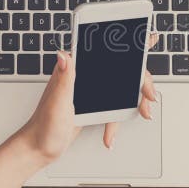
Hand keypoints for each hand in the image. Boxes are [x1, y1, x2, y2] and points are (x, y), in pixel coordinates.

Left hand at [18, 45, 158, 163]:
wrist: (39, 149)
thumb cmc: (43, 127)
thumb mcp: (56, 102)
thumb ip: (64, 78)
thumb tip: (65, 54)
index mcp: (75, 72)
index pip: (105, 52)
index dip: (129, 44)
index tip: (148, 38)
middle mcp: (84, 78)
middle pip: (123, 72)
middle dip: (141, 83)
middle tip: (149, 96)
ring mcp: (91, 92)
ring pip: (122, 89)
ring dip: (135, 101)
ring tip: (143, 112)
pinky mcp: (93, 106)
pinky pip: (114, 108)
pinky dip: (116, 123)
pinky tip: (110, 136)